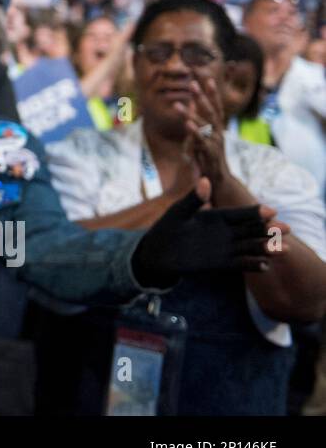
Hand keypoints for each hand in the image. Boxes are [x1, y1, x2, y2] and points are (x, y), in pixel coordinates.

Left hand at [132, 176, 274, 286]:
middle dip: (269, 230)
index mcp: (218, 216)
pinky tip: (265, 266)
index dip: (256, 212)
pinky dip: (253, 265)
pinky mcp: (222, 264)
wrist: (160, 252)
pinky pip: (241, 264)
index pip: (240, 213)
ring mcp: (226, 248)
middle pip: (252, 230)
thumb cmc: (169, 227)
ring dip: (267, 248)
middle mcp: (227, 232)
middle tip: (287, 229)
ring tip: (283, 249)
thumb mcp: (179, 212)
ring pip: (251, 247)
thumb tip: (205, 181)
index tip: (271, 210)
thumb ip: (193, 199)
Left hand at [181, 76, 232, 196]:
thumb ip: (199, 119)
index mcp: (217, 129)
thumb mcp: (203, 136)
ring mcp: (216, 144)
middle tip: (193, 82)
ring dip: (190, 114)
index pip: (215, 107)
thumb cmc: (209, 158)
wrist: (218, 183)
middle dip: (202, 97)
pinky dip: (194, 132)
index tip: (206, 78)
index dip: (212, 93)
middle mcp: (219, 134)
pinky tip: (186, 123)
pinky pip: (201, 141)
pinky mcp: (210, 155)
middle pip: (211, 112)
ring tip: (176, 104)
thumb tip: (193, 102)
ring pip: (203, 125)